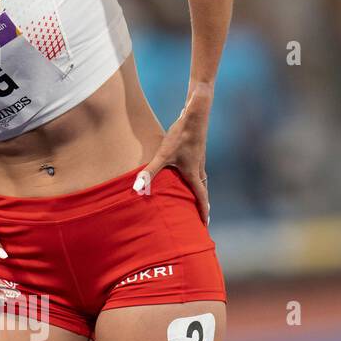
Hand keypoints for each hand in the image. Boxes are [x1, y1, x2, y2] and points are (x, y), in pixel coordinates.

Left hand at [136, 85, 212, 225]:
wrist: (196, 115)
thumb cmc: (180, 135)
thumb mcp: (163, 155)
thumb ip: (149, 172)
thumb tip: (136, 189)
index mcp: (193, 173)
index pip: (201, 197)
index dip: (202, 212)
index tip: (204, 224)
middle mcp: (198, 169)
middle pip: (203, 191)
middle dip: (202, 205)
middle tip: (202, 219)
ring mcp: (199, 160)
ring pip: (201, 181)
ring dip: (200, 192)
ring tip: (196, 201)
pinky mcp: (196, 152)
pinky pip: (198, 172)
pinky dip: (196, 181)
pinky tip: (187, 178)